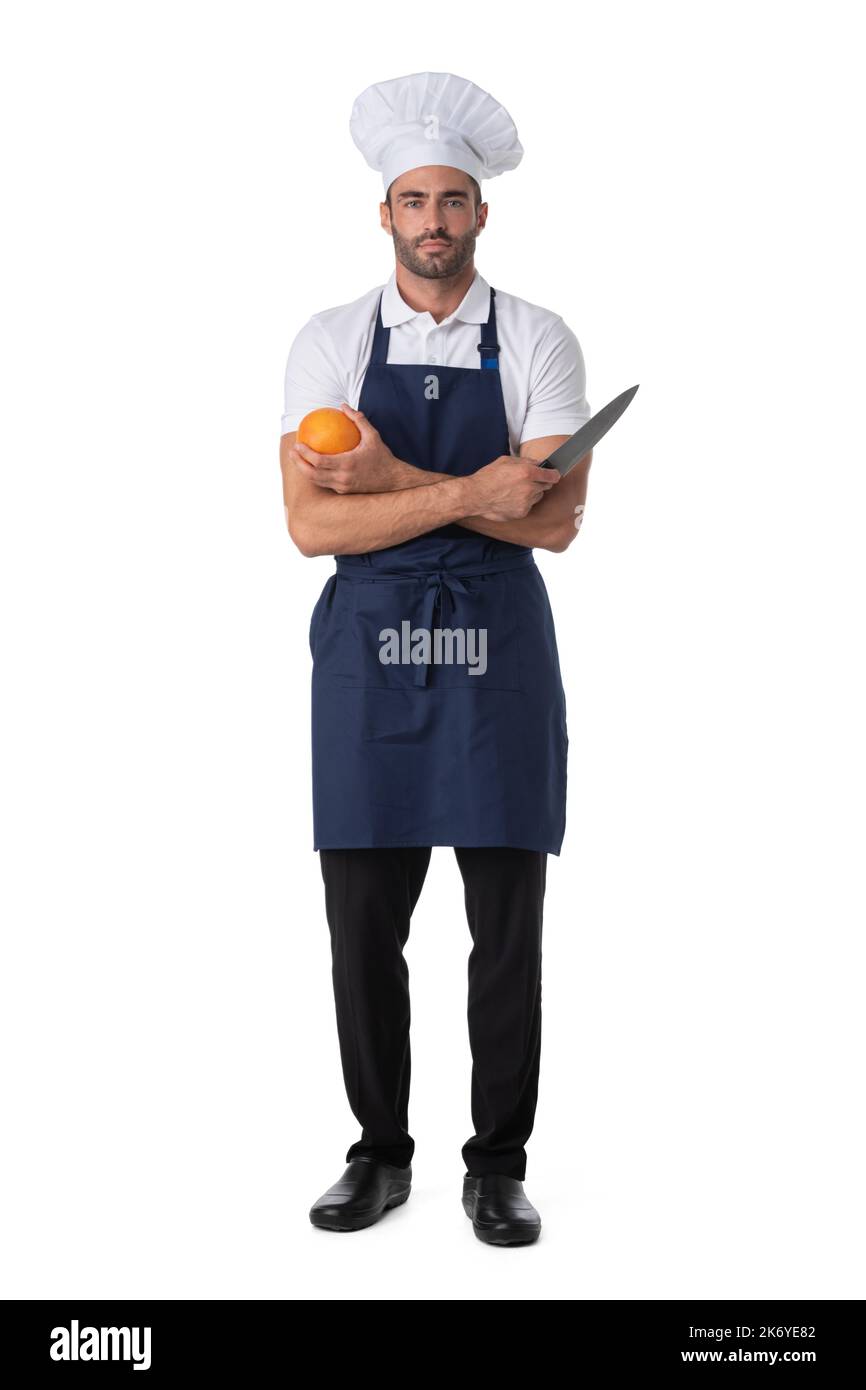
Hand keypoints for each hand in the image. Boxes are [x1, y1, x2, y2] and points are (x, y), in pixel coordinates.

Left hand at [290, 404, 404, 492]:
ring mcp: (342, 487)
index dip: (305, 454)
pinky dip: (316, 475)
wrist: (393, 480)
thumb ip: (358, 419)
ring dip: (304, 471)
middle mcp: (343, 478)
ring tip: (297, 459)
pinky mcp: (344, 491)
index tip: (298, 444)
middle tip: (292, 452)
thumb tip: (343, 405)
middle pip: (312, 474)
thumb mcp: (373, 436)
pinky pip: (326, 483)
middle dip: (298, 463)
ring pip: (317, 481)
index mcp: (347, 464)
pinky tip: (311, 466)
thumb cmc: (383, 457)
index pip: (319, 461)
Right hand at [463, 455, 560, 520]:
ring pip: (538, 497)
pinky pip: (529, 506)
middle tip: (529, 481)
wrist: (476, 496)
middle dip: (541, 482)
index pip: (552, 475)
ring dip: (532, 493)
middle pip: (546, 486)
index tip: (555, 474)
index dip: (554, 474)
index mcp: (527, 472)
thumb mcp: (506, 461)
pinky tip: (511, 499)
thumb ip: (526, 462)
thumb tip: (539, 464)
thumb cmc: (489, 477)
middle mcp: (530, 488)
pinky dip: (524, 503)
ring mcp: (526, 502)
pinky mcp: (522, 512)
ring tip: (516, 490)